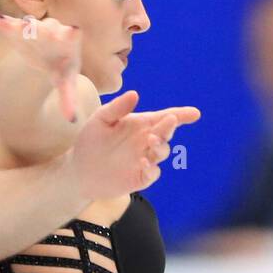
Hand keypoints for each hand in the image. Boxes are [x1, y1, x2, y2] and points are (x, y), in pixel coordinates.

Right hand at [0, 14, 82, 121]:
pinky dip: (1, 24)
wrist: (48, 56)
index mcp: (68, 42)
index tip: (73, 31)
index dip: (71, 34)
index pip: (71, 36)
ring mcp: (35, 29)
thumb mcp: (65, 83)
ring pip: (29, 24)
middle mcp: (53, 30)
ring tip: (11, 25)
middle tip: (39, 30)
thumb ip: (68, 99)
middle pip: (49, 28)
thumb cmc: (61, 69)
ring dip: (20, 25)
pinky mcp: (20, 30)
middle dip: (43, 30)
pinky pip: (10, 25)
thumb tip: (73, 120)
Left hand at [68, 90, 200, 197]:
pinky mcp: (140, 177)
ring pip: (162, 152)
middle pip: (166, 133)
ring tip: (150, 140)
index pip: (165, 117)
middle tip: (169, 120)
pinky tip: (144, 161)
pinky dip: (151, 168)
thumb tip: (135, 94)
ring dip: (160, 146)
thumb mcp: (100, 120)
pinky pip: (152, 173)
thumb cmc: (90, 141)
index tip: (194, 113)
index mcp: (141, 124)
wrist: (78, 170)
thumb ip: (116, 108)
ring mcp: (145, 159)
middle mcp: (146, 141)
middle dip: (170, 127)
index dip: (181, 115)